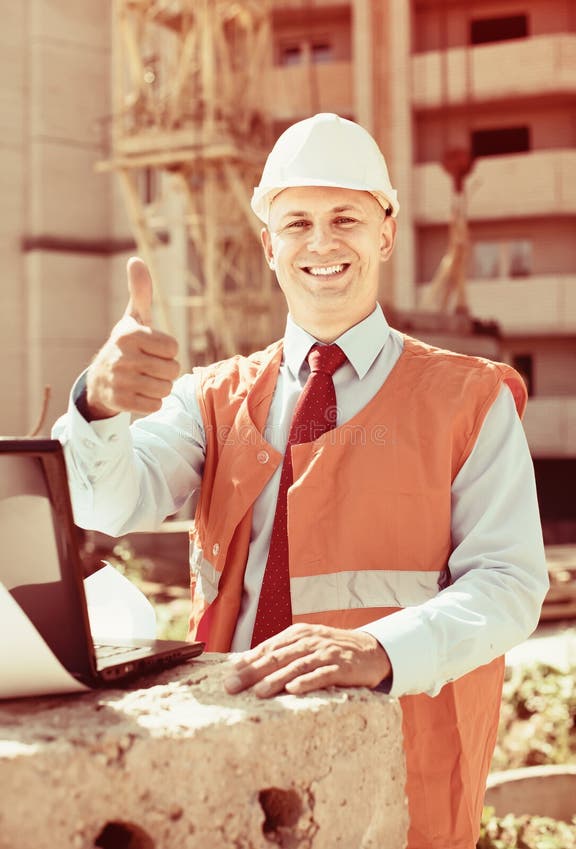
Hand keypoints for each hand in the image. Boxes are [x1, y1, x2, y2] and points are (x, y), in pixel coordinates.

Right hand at [85, 257, 179, 418]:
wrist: (100, 381)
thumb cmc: (125, 346)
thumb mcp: (133, 318)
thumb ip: (141, 292)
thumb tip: (136, 260)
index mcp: (130, 335)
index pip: (173, 347)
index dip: (167, 351)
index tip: (152, 350)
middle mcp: (124, 356)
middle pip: (172, 370)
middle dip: (166, 371)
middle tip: (149, 367)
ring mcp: (121, 380)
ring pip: (165, 389)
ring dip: (159, 387)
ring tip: (144, 380)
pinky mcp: (121, 401)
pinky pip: (154, 405)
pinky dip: (151, 402)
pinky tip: (138, 394)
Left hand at [224, 623, 391, 698]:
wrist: (372, 651)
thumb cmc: (331, 651)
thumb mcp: (306, 645)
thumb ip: (279, 651)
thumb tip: (243, 662)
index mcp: (298, 633)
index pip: (268, 647)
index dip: (247, 662)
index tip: (228, 676)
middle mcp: (310, 640)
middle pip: (277, 656)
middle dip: (253, 672)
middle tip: (232, 686)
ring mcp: (326, 653)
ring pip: (296, 666)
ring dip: (276, 679)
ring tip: (259, 692)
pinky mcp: (342, 668)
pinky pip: (322, 675)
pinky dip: (307, 681)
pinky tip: (294, 690)